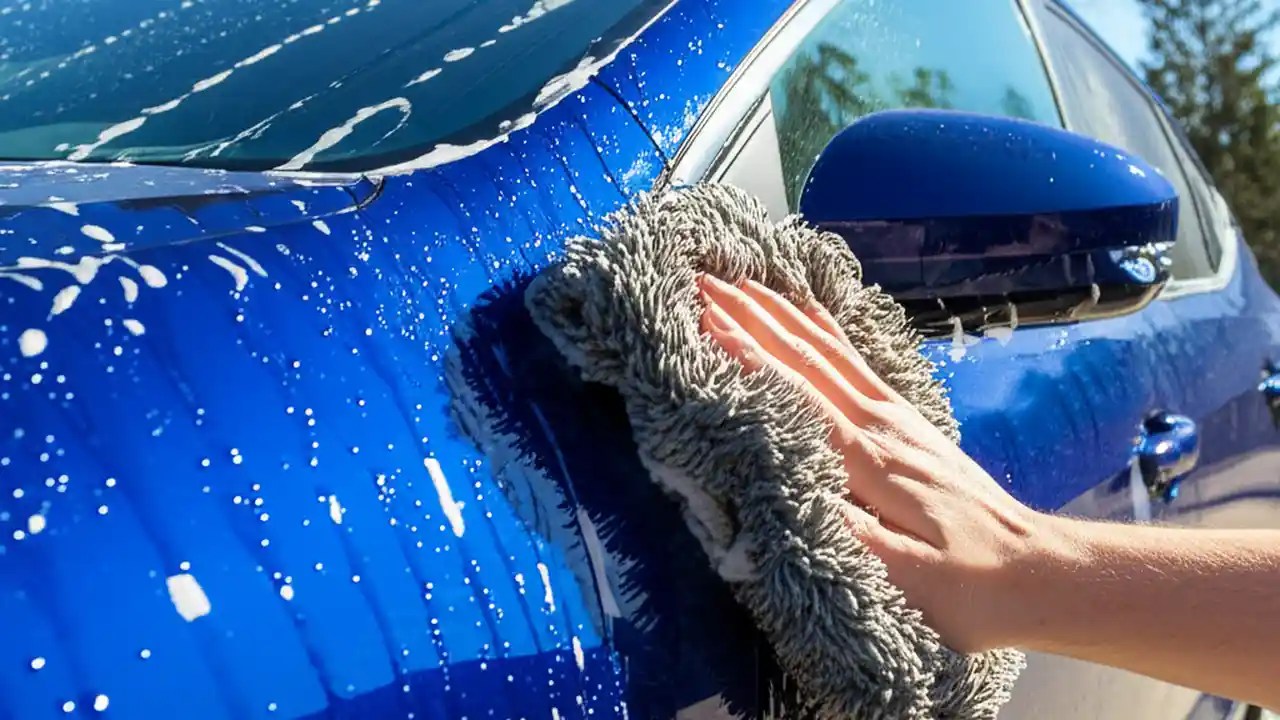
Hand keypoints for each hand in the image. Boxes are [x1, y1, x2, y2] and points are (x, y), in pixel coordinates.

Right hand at [696, 274, 1056, 651]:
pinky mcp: (907, 421)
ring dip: (777, 310)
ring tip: (736, 278)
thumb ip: (842, 533)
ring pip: (826, 348)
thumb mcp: (905, 579)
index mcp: (869, 459)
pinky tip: (806, 308)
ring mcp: (896, 416)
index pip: (793, 392)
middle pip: (803, 354)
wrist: (1036, 570)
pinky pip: (855, 360)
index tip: (698, 314)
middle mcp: (880, 423)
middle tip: (698, 278)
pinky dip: (823, 327)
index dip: (743, 352)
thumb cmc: (966, 588)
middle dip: (747, 313)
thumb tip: (777, 490)